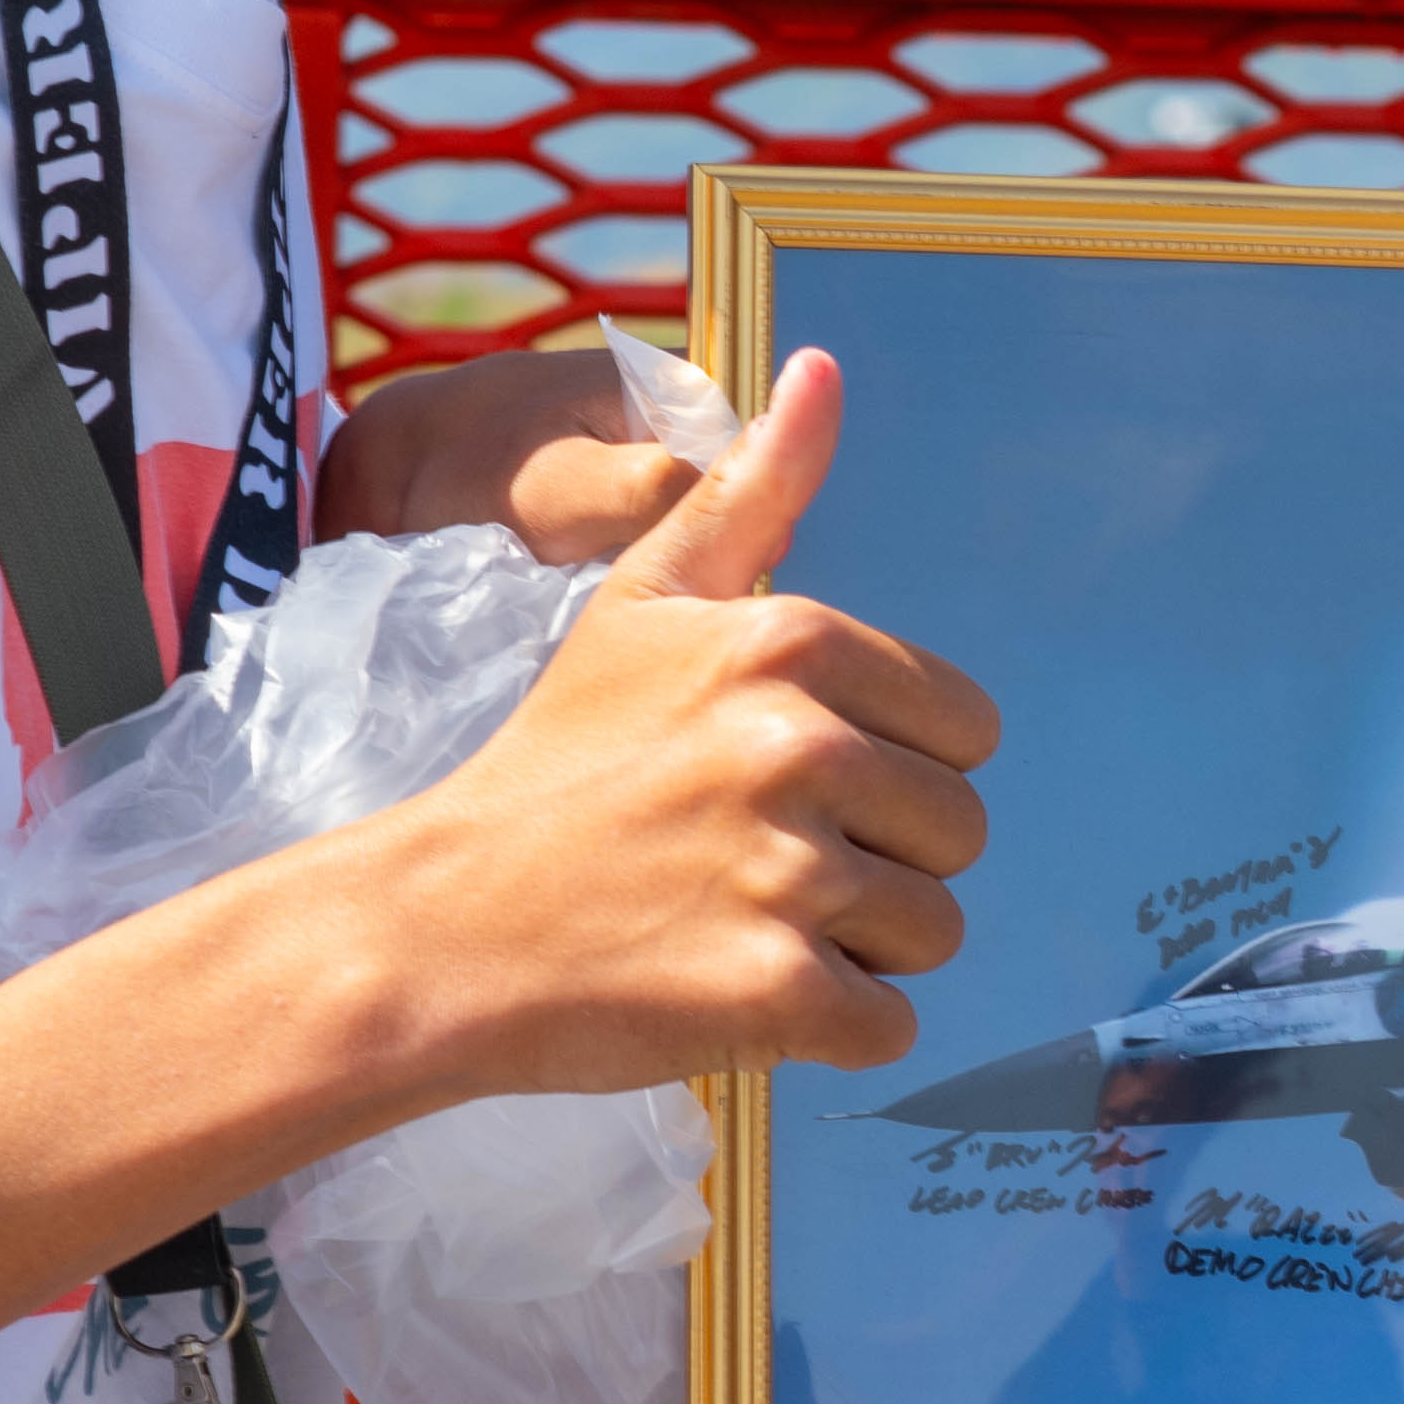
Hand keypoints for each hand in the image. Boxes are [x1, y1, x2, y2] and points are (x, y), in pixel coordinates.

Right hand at [332, 348, 996, 1096]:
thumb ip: (753, 493)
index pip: (967, 729)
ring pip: (934, 932)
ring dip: (856, 950)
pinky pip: (890, 1026)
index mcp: (790, 644)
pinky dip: (830, 1032)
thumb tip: (823, 370)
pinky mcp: (774, 990)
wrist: (435, 926)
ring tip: (736, 924)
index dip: (890, 769)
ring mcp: (788, 872)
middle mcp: (800, 745)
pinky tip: (736, 995)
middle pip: (959, 833)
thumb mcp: (643, 606)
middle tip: (750, 865)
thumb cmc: (553, 763)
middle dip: (880, 863)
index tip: (784, 784)